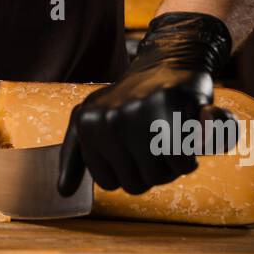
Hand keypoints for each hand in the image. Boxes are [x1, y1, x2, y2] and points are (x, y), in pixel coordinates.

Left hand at [58, 12, 234, 196]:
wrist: (171, 61)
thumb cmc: (131, 98)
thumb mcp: (92, 118)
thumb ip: (73, 156)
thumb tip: (62, 192)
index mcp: (86, 125)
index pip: (110, 183)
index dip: (129, 170)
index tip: (134, 145)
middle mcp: (108, 120)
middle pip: (136, 184)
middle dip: (151, 170)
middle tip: (156, 139)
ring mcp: (136, 114)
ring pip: (159, 177)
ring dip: (171, 165)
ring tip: (170, 136)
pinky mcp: (168, 109)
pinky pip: (183, 164)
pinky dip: (191, 157)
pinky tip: (186, 134)